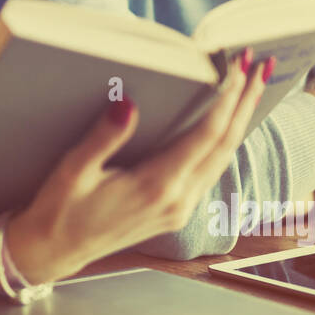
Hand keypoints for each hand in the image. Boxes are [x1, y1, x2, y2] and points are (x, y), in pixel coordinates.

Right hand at [4, 56, 269, 283]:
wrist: (55, 249)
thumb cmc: (60, 208)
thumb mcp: (74, 170)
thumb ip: (104, 137)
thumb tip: (128, 103)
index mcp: (156, 187)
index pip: (205, 136)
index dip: (226, 99)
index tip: (238, 69)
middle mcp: (177, 201)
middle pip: (225, 145)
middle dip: (246, 102)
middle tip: (260, 65)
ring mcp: (180, 209)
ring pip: (222, 158)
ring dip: (239, 120)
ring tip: (252, 86)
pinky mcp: (175, 211)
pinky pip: (210, 170)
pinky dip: (223, 140)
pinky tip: (226, 122)